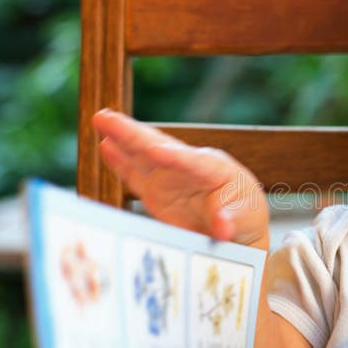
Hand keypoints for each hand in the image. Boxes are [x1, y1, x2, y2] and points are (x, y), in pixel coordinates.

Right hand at [92, 109, 268, 247]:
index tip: (155, 149)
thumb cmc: (246, 219)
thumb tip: (223, 227)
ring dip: (121, 139)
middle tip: (107, 117)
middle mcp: (190, 167)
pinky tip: (106, 145)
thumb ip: (232, 220)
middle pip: (159, 147)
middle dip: (133, 134)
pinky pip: (136, 175)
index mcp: (217, 170)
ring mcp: (171, 177)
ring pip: (142, 155)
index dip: (174, 157)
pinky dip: (121, 162)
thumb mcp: (247, 220)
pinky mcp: (157, 191)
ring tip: (100, 120)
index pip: (193, 162)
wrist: (236, 230)